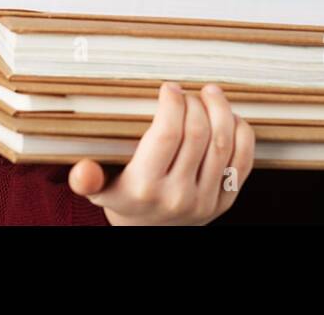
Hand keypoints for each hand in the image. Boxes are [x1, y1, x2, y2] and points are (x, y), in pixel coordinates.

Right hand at [68, 82, 255, 224]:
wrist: (150, 234)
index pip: (167, 135)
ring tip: (210, 93)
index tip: (169, 88)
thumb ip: (87, 178)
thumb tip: (81, 170)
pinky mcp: (226, 201)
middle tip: (187, 92)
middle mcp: (177, 195)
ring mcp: (205, 200)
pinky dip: (241, 133)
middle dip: (195, 103)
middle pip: (198, 134)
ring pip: (223, 143)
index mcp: (144, 186)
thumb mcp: (100, 190)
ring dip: (220, 110)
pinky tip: (230, 117)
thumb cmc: (124, 198)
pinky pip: (242, 161)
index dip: (172, 104)